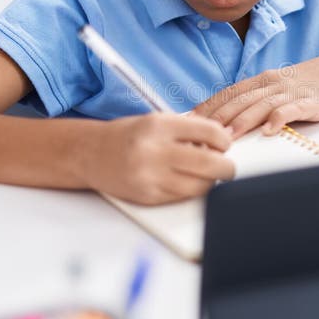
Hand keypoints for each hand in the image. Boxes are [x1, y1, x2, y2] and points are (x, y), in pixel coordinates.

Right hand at [82, 113, 234, 204]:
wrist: (91, 154)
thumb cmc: (128, 136)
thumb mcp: (156, 121)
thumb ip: (189, 128)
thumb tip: (224, 138)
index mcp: (159, 126)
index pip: (209, 132)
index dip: (224, 140)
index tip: (224, 144)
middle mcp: (155, 151)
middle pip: (211, 164)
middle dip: (227, 167)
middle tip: (227, 166)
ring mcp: (151, 176)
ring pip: (201, 186)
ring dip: (211, 181)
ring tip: (206, 174)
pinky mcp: (149, 196)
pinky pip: (184, 197)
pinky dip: (192, 190)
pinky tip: (187, 180)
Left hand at [193, 51, 318, 137]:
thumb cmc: (309, 82)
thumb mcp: (278, 87)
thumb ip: (255, 101)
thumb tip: (227, 120)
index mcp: (261, 81)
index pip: (228, 94)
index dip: (207, 108)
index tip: (187, 121)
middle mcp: (272, 84)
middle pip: (239, 101)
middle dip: (216, 119)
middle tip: (199, 135)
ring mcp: (291, 92)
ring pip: (261, 105)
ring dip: (242, 121)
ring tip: (226, 137)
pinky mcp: (311, 101)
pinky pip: (292, 109)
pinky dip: (280, 118)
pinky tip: (270, 130)